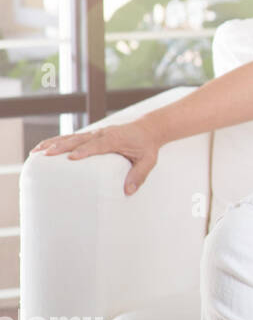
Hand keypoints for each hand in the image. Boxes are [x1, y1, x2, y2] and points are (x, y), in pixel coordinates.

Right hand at [30, 117, 162, 194]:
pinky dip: (57, 141)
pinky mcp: (91, 135)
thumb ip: (139, 175)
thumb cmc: (147, 146)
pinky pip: (72, 137)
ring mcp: (95, 133)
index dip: (85, 150)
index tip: (72, 158)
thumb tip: (128, 191)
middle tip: (45, 154)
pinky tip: (43, 148)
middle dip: (62, 146)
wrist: (148, 129)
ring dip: (53, 143)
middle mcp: (102, 134)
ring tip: (37, 152)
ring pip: (72, 137)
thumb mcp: (149, 160)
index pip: (98, 144)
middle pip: (79, 139)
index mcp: (116, 139)